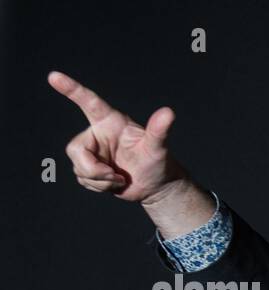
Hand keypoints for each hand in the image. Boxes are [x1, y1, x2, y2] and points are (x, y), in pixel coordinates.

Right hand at [48, 70, 186, 204]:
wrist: (156, 186)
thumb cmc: (158, 162)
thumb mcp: (158, 148)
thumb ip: (159, 131)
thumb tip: (168, 113)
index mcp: (110, 122)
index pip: (88, 103)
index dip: (71, 89)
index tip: (53, 76)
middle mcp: (97, 134)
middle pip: (76, 149)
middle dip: (93, 169)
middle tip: (115, 175)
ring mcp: (92, 151)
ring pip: (78, 167)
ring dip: (100, 180)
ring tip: (120, 178)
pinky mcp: (89, 168)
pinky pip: (82, 179)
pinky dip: (99, 187)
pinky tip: (114, 183)